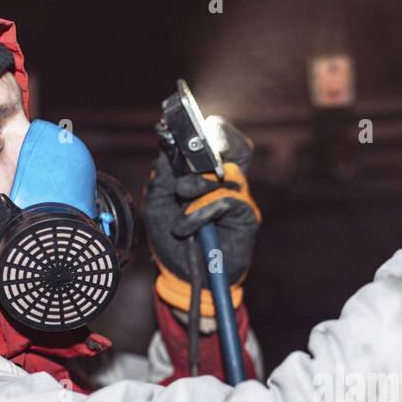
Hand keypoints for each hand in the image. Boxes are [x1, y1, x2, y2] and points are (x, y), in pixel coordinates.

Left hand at [142, 120, 259, 315]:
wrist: (184, 276)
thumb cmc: (171, 241)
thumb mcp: (156, 205)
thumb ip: (161, 178)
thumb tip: (166, 153)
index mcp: (205, 175)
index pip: (220, 142)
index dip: (214, 130)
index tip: (194, 125)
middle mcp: (224, 183)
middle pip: (232, 148)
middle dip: (206, 149)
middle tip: (187, 156)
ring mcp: (237, 198)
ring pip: (226, 174)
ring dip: (197, 185)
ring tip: (182, 197)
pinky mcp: (246, 216)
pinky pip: (226, 200)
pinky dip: (203, 210)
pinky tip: (189, 225)